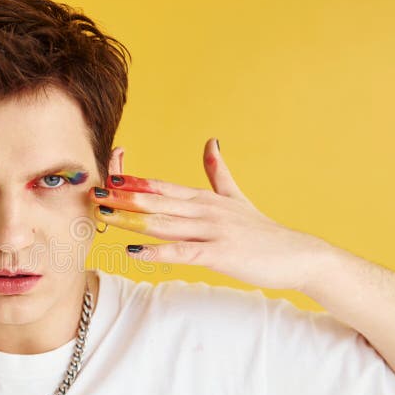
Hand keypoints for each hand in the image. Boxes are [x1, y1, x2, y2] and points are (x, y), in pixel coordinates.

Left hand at [91, 138, 331, 290]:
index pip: (163, 187)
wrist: (298, 255)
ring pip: (165, 224)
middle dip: (124, 198)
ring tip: (106, 217)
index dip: (135, 183)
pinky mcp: (220, 253)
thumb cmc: (263, 231)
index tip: (109, 178)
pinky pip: (182, 251)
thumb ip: (218, 171)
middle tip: (96, 194)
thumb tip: (211, 140)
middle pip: (158, 202)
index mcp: (205, 198)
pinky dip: (157, 251)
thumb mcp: (236, 196)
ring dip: (132, 220)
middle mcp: (206, 210)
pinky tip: (134, 251)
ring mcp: (213, 230)